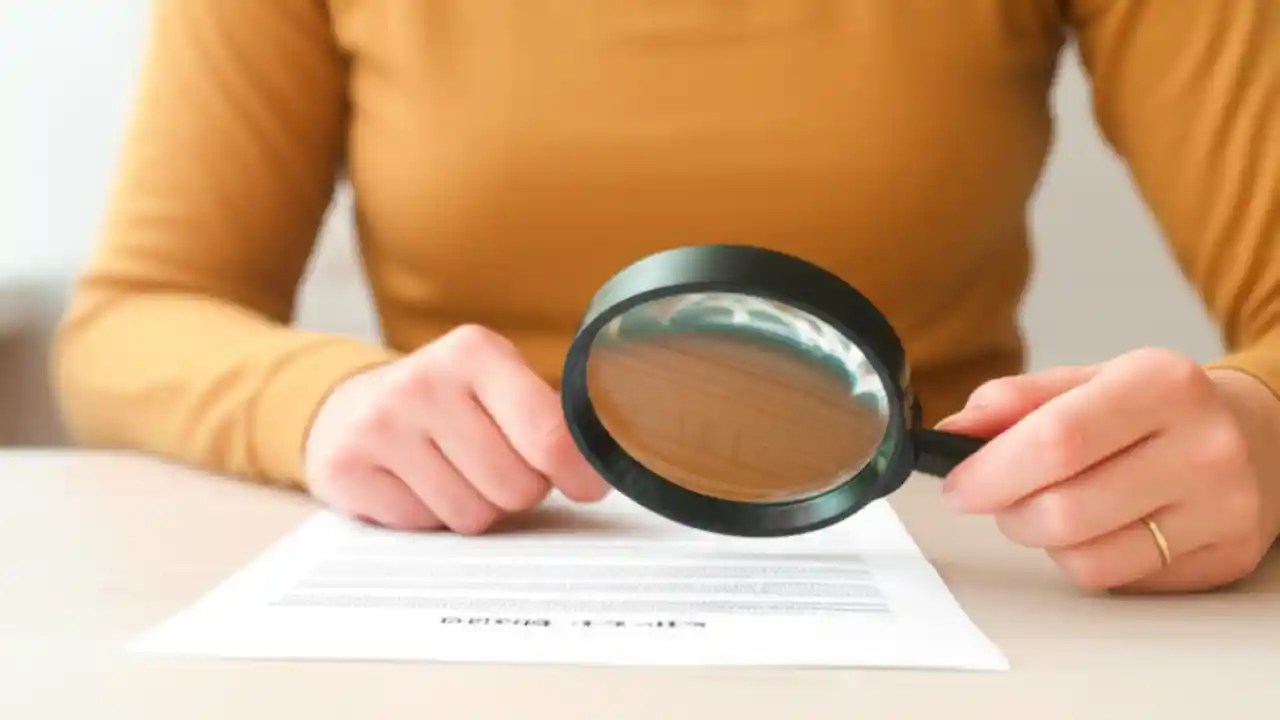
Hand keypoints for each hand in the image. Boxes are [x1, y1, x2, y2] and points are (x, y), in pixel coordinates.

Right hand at [303, 325, 609, 533]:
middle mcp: (423, 380)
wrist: (350, 408)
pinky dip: (429, 517)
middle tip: (495, 467)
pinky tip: (414, 484)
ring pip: (472, 516)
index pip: (549, 434)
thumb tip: (601, 473)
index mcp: (475, 351)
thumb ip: (549, 420)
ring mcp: (379, 425)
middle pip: (516, 486)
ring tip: (452, 472)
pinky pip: (425, 527)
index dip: (578, 473)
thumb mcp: (498, 386)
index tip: (587, 486)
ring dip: (474, 507)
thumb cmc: (449, 405)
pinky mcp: (346, 468)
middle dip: (518, 490)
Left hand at [937, 347, 1279, 592]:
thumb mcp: (1089, 380)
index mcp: (1161, 384)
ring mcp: (1222, 510)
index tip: (956, 484)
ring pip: (1087, 560)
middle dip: (1009, 511)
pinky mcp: (1225, 559)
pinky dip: (1089, 558)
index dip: (990, 472)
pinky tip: (1102, 526)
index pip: (1056, 441)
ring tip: (1053, 506)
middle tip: (1001, 496)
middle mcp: (1203, 447)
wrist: (1258, 432)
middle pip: (1064, 511)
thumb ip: (1014, 401)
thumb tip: (953, 432)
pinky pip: (1120, 581)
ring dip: (1045, 541)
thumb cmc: (1156, 407)